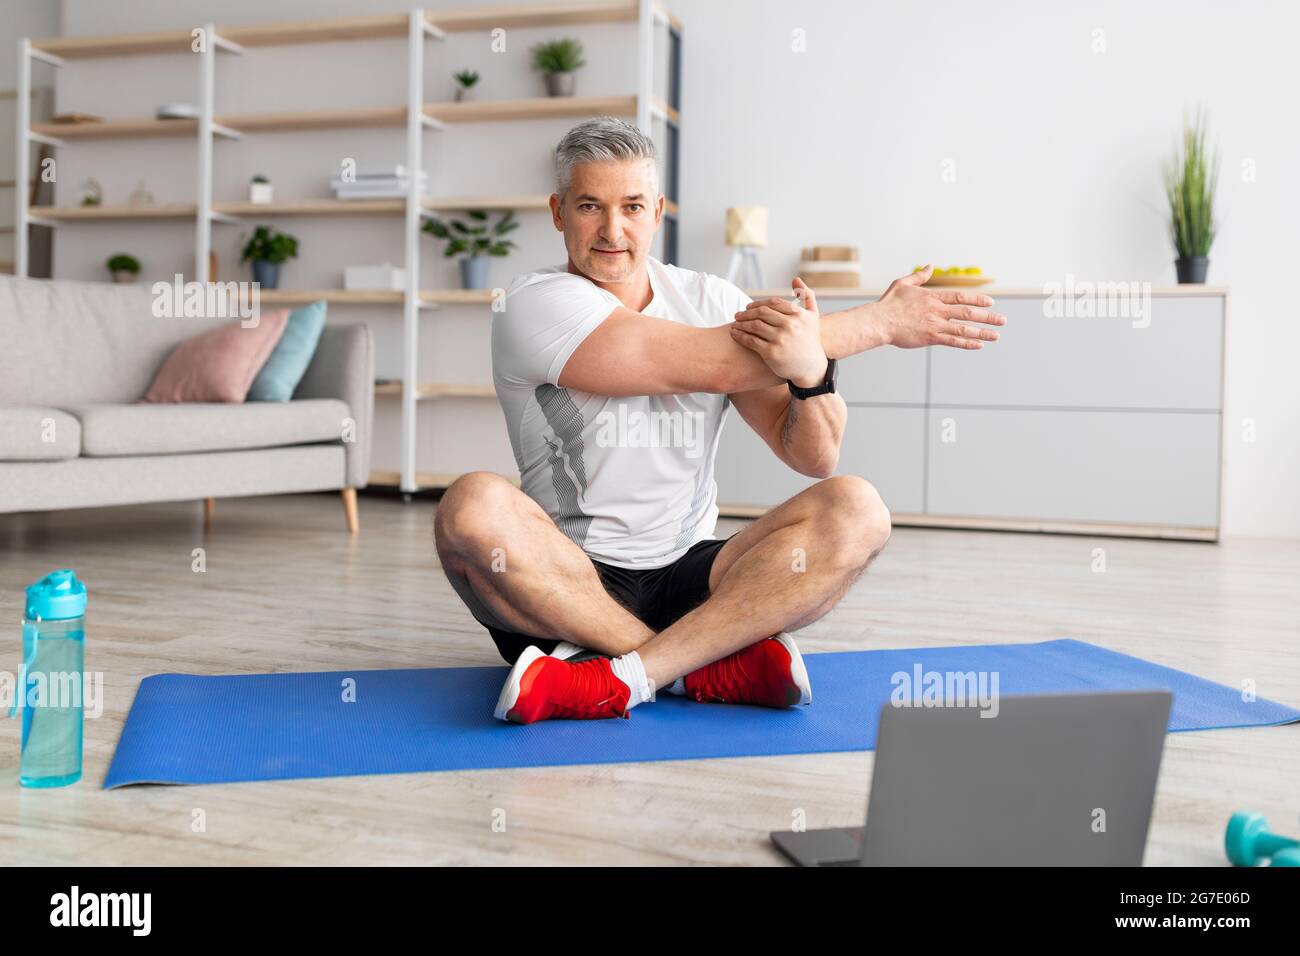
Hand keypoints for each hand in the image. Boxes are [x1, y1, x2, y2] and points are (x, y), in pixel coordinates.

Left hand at [730, 277, 827, 386]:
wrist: (811, 368)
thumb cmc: (810, 340)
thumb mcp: (813, 316)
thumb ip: (807, 295)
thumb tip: (795, 279)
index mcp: (799, 315)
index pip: (774, 303)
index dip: (759, 303)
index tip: (749, 306)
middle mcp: (791, 325)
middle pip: (762, 313)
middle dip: (747, 313)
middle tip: (738, 314)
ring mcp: (781, 339)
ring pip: (755, 326)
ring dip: (741, 323)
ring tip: (735, 324)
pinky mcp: (771, 353)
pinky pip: (751, 340)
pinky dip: (740, 336)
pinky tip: (734, 334)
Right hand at [875, 264, 1005, 349]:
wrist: (879, 322)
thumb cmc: (889, 303)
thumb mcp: (903, 283)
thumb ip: (919, 276)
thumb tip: (930, 266)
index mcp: (932, 297)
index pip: (960, 297)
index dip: (977, 299)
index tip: (990, 302)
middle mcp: (937, 310)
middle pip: (968, 312)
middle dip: (988, 316)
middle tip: (1002, 320)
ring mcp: (935, 325)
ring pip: (964, 328)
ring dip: (983, 332)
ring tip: (997, 335)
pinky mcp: (930, 338)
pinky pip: (953, 341)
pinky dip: (967, 343)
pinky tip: (979, 345)